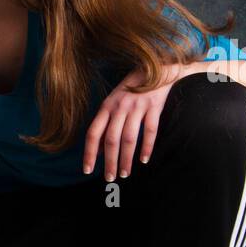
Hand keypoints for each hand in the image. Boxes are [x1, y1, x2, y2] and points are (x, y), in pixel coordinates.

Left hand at [83, 61, 185, 180]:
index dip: (89, 153)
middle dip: (109, 162)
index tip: (87, 170)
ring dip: (126, 159)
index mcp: (107, 106)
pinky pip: (150, 131)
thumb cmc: (134, 88)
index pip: (93, 133)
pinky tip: (144, 160)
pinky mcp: (154, 106)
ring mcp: (137, 106)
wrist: (159, 68)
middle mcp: (120, 107)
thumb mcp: (115, 102)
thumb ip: (107, 124)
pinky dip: (147, 147)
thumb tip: (100, 151)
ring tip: (124, 174)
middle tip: (110, 178)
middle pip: (111, 140)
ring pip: (129, 138)